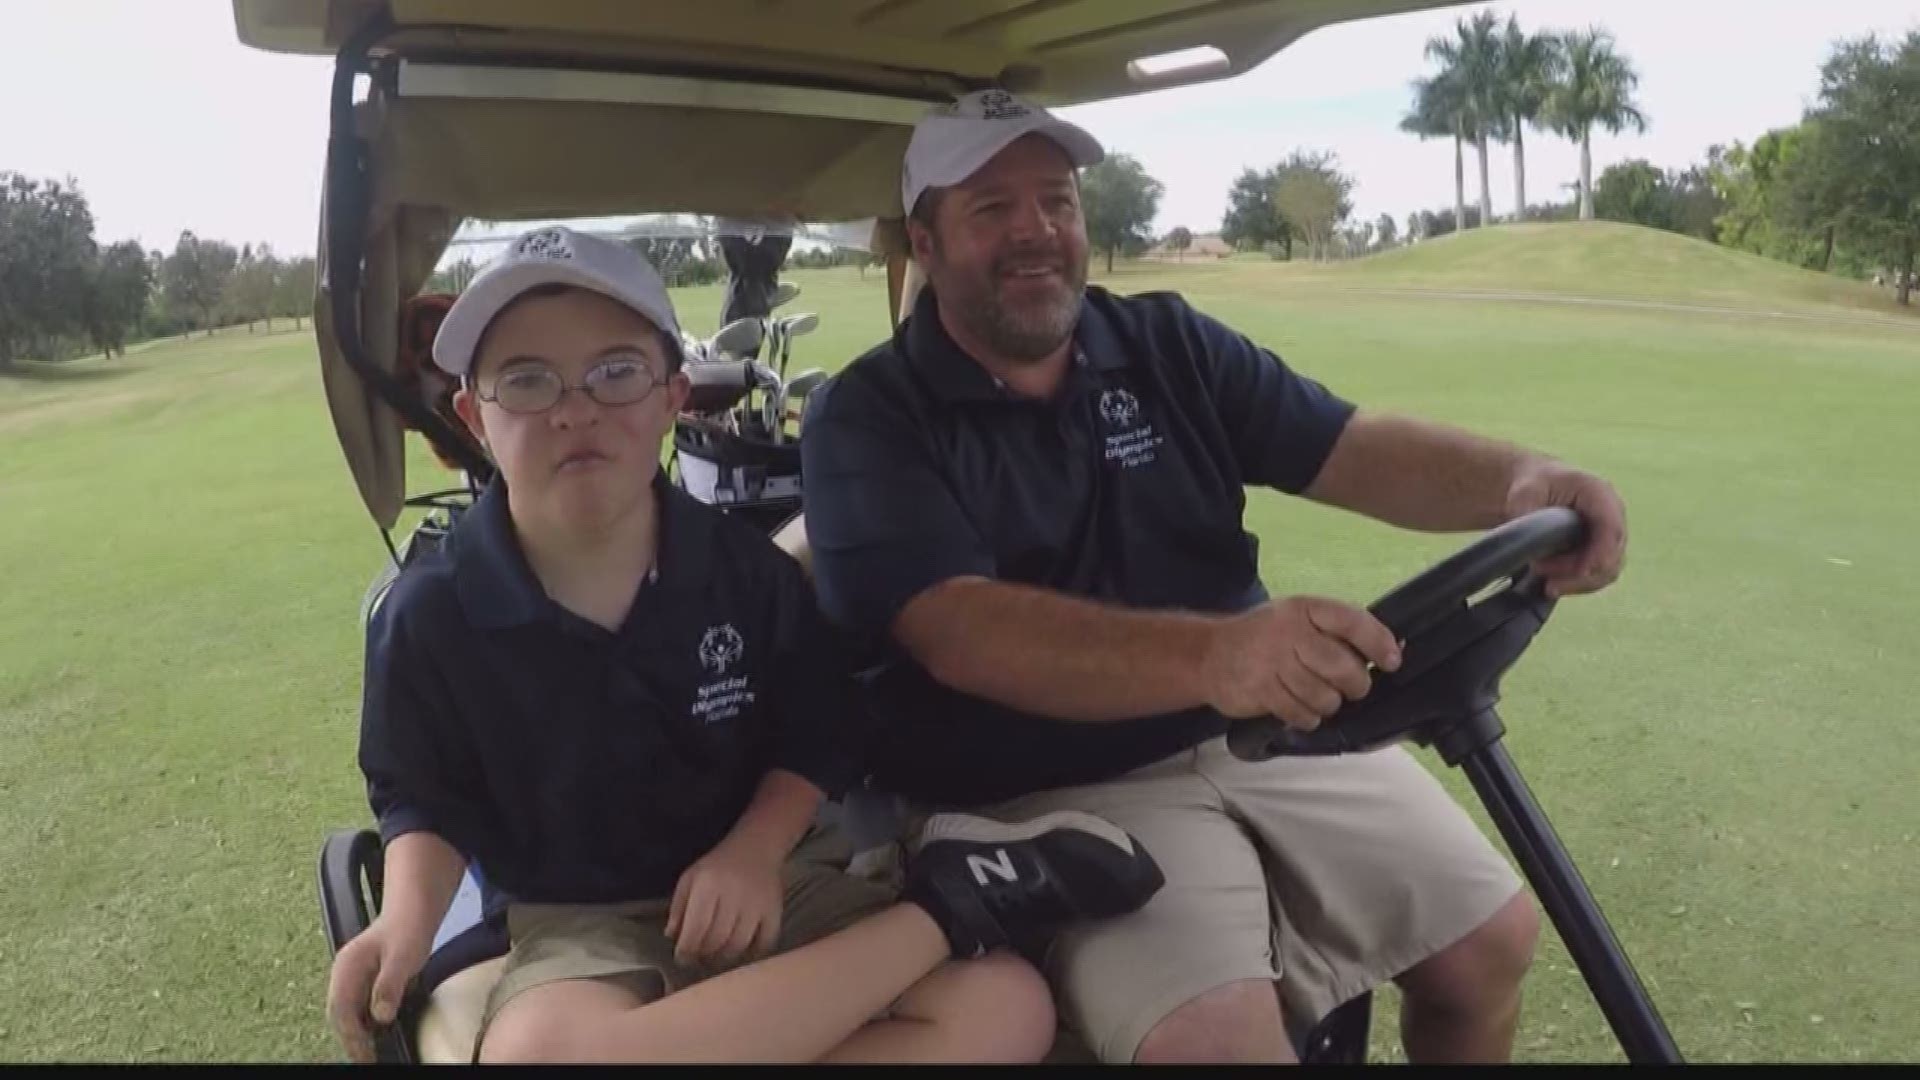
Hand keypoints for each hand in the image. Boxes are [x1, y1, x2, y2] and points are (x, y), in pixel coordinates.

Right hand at [325, 916, 429, 1063]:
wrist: (413, 911)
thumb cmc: (408, 929)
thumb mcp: (403, 957)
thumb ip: (389, 985)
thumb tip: (380, 1015)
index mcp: (347, 967)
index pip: (340, 1008)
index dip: (351, 1033)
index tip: (365, 1051)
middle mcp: (343, 973)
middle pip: (339, 1014)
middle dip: (351, 1039)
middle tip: (367, 1058)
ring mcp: (350, 977)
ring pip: (345, 1013)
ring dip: (355, 1033)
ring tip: (369, 1052)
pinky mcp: (361, 981)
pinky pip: (356, 1008)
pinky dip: (362, 1023)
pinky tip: (374, 1034)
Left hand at [667, 840, 784, 967]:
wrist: (757, 847)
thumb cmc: (718, 865)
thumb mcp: (691, 877)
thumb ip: (678, 906)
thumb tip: (672, 936)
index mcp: (708, 885)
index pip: (695, 928)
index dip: (686, 949)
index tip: (681, 958)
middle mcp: (733, 895)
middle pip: (716, 939)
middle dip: (704, 953)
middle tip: (699, 957)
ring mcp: (757, 904)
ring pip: (738, 944)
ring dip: (724, 956)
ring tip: (716, 955)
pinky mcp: (775, 910)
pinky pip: (765, 942)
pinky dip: (753, 953)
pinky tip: (742, 952)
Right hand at [1201, 597, 1401, 731]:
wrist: (1208, 654)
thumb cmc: (1264, 638)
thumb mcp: (1295, 619)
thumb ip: (1334, 631)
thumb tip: (1388, 650)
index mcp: (1304, 609)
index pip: (1352, 621)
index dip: (1378, 642)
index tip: (1392, 661)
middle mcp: (1289, 631)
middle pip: (1343, 667)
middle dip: (1356, 685)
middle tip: (1352, 689)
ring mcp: (1273, 662)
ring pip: (1325, 696)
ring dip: (1329, 704)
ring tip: (1319, 698)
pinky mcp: (1261, 690)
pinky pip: (1301, 714)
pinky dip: (1308, 717)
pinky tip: (1301, 709)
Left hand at [1506, 461, 1626, 597]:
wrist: (1536, 487)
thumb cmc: (1532, 485)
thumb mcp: (1526, 493)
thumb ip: (1532, 518)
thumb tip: (1536, 551)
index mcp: (1598, 493)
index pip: (1610, 527)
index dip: (1600, 553)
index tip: (1581, 572)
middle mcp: (1612, 515)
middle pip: (1613, 555)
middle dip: (1582, 575)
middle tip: (1549, 582)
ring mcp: (1609, 535)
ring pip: (1607, 571)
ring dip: (1578, 583)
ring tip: (1547, 585)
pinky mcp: (1600, 551)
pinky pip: (1596, 576)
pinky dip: (1576, 584)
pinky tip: (1552, 586)